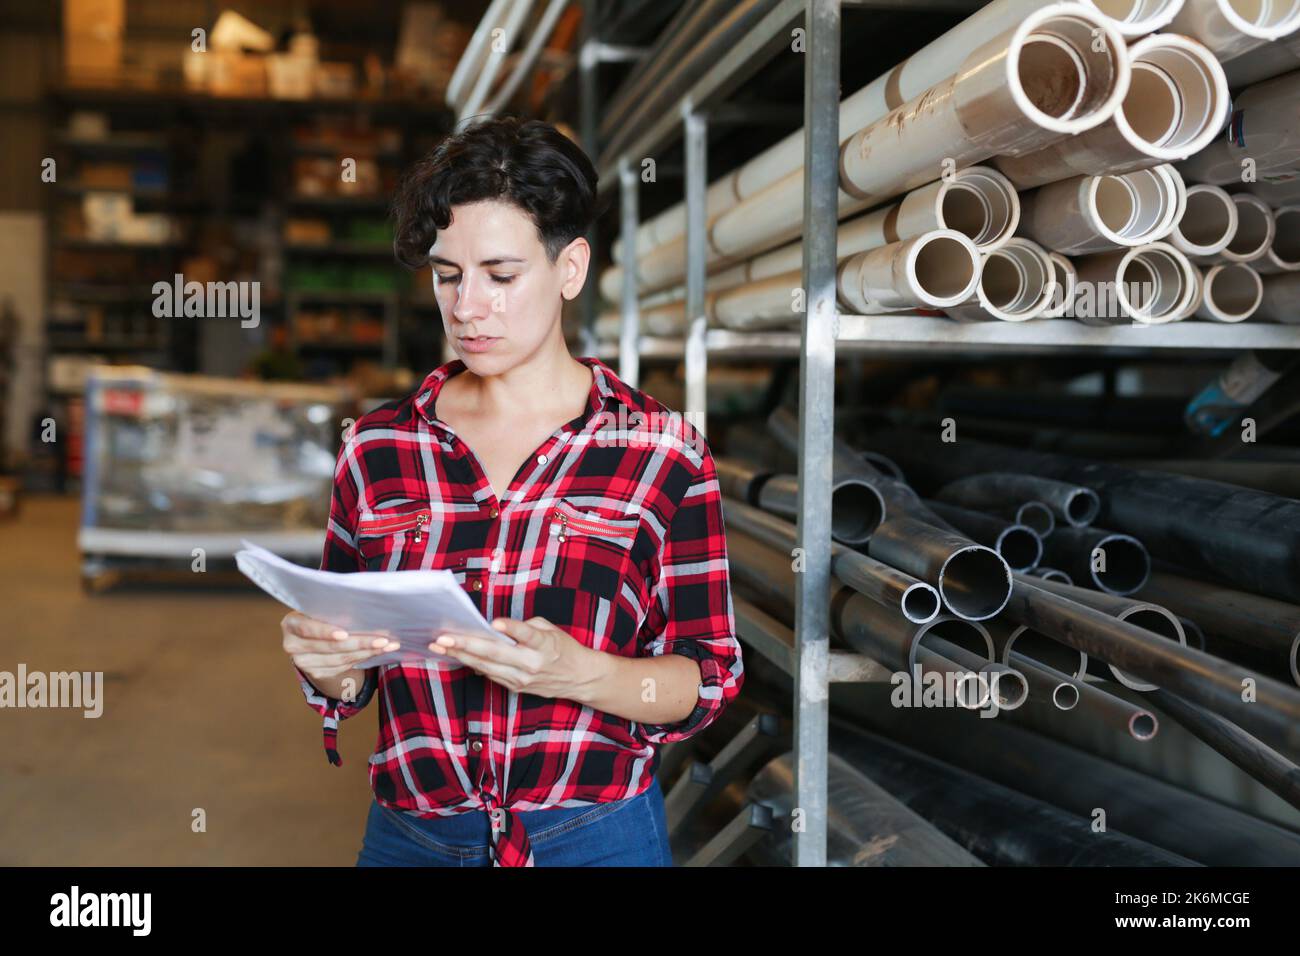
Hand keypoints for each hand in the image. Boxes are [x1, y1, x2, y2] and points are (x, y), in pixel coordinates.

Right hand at [281, 611, 398, 681]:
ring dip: (367, 651)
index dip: (324, 632)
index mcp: (291, 624)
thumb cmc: (322, 615)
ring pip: (340, 659)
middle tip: (383, 639)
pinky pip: (344, 667)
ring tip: (387, 644)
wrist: (315, 637)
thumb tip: (365, 608)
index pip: (306, 629)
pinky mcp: (318, 673)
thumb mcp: (323, 608)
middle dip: (359, 642)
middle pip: (329, 647)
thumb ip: (335, 609)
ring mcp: (304, 663)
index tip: (344, 634)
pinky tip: (378, 651)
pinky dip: (363, 658)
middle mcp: (293, 646)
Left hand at [428, 617, 604, 701]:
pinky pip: (490, 675)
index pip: (528, 635)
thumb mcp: (551, 630)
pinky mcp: (516, 688)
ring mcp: (522, 678)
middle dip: (467, 645)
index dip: (512, 629)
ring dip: (462, 656)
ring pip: (487, 667)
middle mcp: (532, 664)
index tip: (495, 623)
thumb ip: (524, 627)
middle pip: (496, 654)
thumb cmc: (564, 648)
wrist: (580, 679)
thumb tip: (496, 628)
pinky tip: (455, 656)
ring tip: (440, 646)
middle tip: (444, 638)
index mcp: (545, 645)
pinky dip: (472, 665)